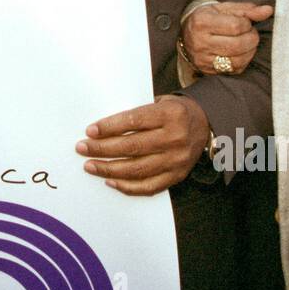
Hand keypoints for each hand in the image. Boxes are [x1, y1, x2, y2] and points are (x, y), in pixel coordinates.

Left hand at [76, 95, 208, 194]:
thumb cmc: (174, 112)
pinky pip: (148, 187)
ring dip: (108, 169)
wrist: (206, 124)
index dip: (109, 127)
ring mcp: (176, 160)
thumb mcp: (160, 103)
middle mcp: (175, 138)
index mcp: (170, 115)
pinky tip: (110, 181)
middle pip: (132, 147)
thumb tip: (102, 128)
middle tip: (82, 148)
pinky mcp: (177, 176)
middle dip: (102, 149)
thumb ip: (137, 114)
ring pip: (136, 169)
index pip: (134, 121)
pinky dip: (126, 187)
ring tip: (90, 165)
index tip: (90, 131)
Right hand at [183, 1, 272, 74]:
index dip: (247, 24)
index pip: (235, 26)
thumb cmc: (209, 18)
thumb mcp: (224, 8)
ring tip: (247, 42)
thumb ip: (247, 9)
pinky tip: (241, 52)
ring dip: (250, 51)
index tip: (245, 22)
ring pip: (237, 60)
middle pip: (238, 45)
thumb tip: (268, 10)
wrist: (186, 33)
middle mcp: (200, 42)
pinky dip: (243, 61)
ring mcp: (203, 59)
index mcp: (202, 22)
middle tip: (250, 33)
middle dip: (252, 38)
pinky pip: (234, 70)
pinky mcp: (208, 71)